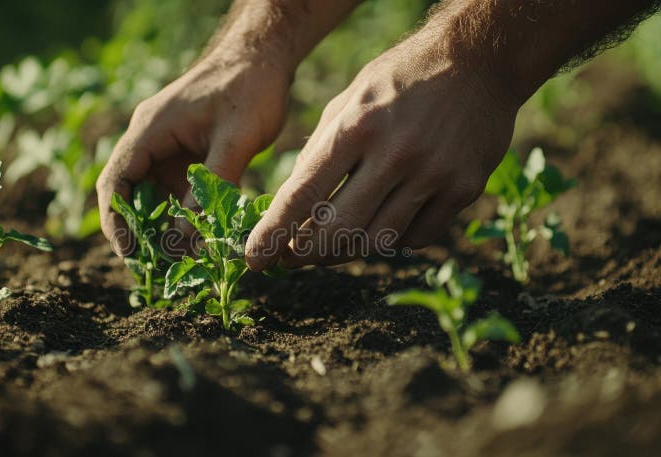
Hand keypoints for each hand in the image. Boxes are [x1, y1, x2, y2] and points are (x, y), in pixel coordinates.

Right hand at [97, 52, 290, 253]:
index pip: (116, 181)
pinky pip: (175, 191)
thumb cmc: (249, 88)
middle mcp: (150, 139)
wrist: (263, 58)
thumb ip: (211, 187)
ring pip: (152, 196)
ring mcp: (167, 148)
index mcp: (149, 129)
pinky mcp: (185, 156)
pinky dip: (181, 216)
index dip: (117, 221)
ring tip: (177, 263)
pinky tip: (197, 241)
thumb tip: (186, 238)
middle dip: (138, 232)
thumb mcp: (235, 139)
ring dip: (161, 228)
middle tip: (154, 269)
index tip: (131, 254)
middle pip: (128, 193)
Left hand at [245, 33, 518, 269]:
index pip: (303, 195)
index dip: (273, 233)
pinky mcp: (464, 189)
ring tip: (329, 246)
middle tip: (291, 259)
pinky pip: (417, 237)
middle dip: (305, 254)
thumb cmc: (401, 79)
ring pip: (377, 241)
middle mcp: (396, 154)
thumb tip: (290, 207)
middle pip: (338, 231)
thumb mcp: (349, 100)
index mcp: (357, 126)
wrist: (480, 60)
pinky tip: (380, 225)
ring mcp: (434, 174)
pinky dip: (392, 240)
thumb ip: (320, 151)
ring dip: (346, 252)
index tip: (255, 258)